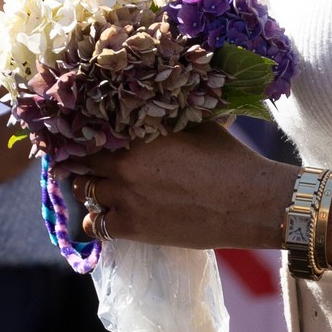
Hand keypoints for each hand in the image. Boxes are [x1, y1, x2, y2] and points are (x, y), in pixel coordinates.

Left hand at [58, 122, 274, 250]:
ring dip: (88, 189)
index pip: (92, 131)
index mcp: (137, 134)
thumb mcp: (195, 126)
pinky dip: (95, 221)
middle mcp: (123, 164)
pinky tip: (103, 215)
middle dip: (83, 162)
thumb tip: (158, 105)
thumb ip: (166, 119)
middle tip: (86, 163)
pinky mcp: (132, 227)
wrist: (248, 201)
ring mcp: (124, 197)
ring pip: (83, 192)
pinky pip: (95, 225)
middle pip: (83, 162)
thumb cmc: (227, 158)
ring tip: (96, 188)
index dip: (86, 134)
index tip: (84, 137)